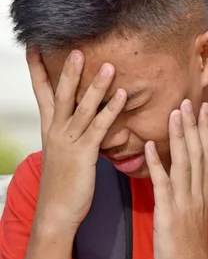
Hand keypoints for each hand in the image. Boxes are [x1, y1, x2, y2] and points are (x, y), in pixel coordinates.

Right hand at [27, 47, 126, 231]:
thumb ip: (71, 135)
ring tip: (108, 65)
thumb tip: (83, 123)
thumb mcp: (62, 154)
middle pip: (61, 94)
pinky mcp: (83, 154)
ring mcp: (69, 142)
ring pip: (82, 107)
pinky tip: (122, 96)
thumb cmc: (63, 185)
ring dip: (96, 85)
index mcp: (50, 129)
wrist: (56, 212)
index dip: (38, 70)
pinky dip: (111, 110)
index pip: (42, 93)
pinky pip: (99, 127)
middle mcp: (56, 131)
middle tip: (77, 47)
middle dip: (69, 70)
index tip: (35, 47)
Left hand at [145, 99, 207, 258]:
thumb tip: (184, 180)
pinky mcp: (170, 214)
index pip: (206, 154)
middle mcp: (196, 192)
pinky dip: (158, 163)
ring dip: (179, 136)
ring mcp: (184, 202)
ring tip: (175, 112)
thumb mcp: (194, 217)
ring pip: (184, 162)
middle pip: (197, 152)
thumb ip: (190, 196)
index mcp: (202, 192)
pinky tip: (152, 145)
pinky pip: (163, 184)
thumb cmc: (191, 250)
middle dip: (193, 125)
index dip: (204, 130)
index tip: (203, 108)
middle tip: (189, 99)